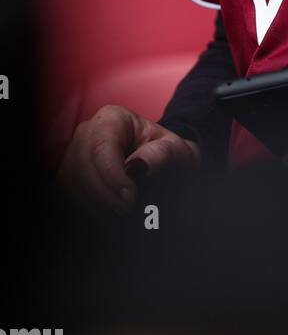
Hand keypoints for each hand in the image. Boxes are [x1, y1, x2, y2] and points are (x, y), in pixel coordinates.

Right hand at [56, 104, 200, 217]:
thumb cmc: (167, 155)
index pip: (101, 146)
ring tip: (118, 215)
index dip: (112, 176)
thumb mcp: (175, 151)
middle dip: (102, 194)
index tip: (130, 199)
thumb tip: (136, 168)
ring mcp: (72, 154)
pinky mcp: (67, 177)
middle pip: (80, 166)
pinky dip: (83, 208)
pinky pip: (64, 195)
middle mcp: (87, 132)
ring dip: (92, 204)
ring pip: (68, 183)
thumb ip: (160, 156)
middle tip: (126, 211)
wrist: (161, 164)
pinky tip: (105, 216)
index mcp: (112, 118)